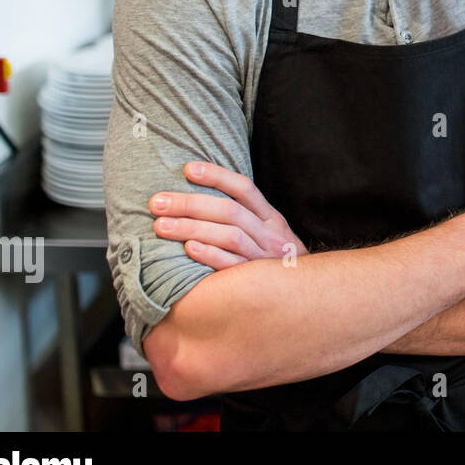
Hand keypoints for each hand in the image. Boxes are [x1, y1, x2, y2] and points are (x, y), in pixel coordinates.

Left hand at [150, 161, 308, 268]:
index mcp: (271, 218)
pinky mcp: (256, 281)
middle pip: (230, 211)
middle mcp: (270, 234)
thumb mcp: (268, 234)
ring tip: (160, 226)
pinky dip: (210, 255)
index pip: (244, 189)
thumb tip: (199, 200)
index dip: (217, 176)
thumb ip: (244, 218)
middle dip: (190, 204)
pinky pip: (232, 265)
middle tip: (157, 203)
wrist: (307, 295)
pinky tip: (188, 248)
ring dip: (192, 228)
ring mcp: (264, 257)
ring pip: (229, 236)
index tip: (187, 169)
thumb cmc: (274, 261)